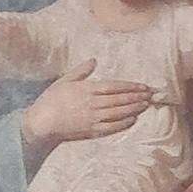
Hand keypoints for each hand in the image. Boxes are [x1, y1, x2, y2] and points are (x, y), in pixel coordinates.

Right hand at [24, 70, 144, 147]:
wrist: (42, 123)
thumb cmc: (50, 100)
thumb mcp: (64, 80)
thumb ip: (81, 71)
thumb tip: (94, 60)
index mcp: (87, 89)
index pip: (114, 86)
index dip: (130, 86)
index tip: (143, 85)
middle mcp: (93, 103)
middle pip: (120, 99)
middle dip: (137, 96)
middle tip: (150, 94)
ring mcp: (93, 118)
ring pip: (119, 112)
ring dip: (134, 108)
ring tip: (145, 105)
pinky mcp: (91, 131)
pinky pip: (111, 127)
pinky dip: (123, 123)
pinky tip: (133, 120)